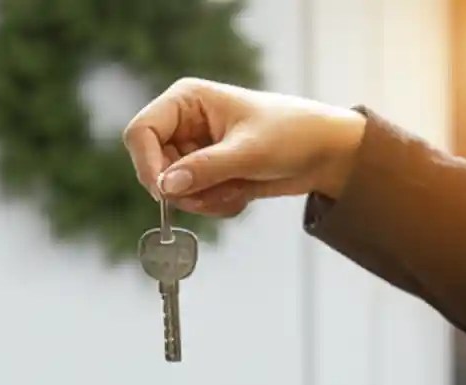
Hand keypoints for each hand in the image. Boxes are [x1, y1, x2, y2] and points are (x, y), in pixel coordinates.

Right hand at [123, 78, 366, 216]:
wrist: (324, 152)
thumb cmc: (292, 134)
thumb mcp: (248, 152)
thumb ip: (205, 169)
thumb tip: (166, 186)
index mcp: (186, 100)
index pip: (141, 132)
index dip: (147, 164)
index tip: (166, 193)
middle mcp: (184, 123)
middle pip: (154, 167)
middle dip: (187, 189)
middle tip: (218, 192)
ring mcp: (194, 150)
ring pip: (174, 190)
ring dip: (206, 199)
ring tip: (239, 188)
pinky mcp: (207, 173)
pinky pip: (194, 200)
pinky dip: (216, 204)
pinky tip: (242, 193)